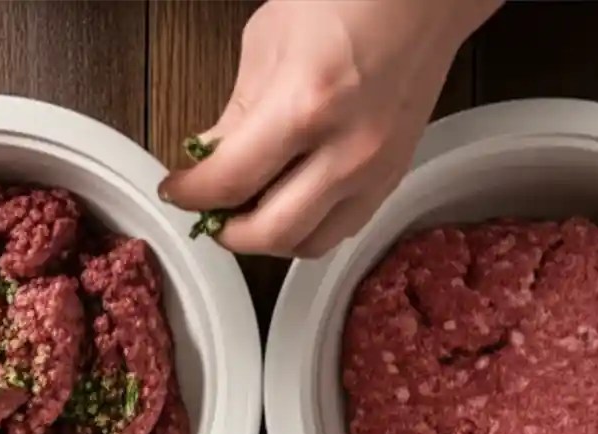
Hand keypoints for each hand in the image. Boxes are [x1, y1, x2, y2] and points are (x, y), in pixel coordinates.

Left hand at [160, 0, 498, 257]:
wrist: (421, 0)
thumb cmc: (346, 1)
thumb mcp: (268, 44)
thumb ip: (236, 113)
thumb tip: (210, 159)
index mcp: (304, 106)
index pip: (230, 181)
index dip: (191, 195)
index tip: (176, 190)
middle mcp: (346, 151)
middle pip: (271, 232)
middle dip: (227, 231)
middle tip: (209, 213)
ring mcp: (377, 171)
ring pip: (311, 244)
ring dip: (270, 239)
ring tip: (247, 213)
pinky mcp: (394, 178)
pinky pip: (343, 227)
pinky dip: (309, 227)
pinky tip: (290, 204)